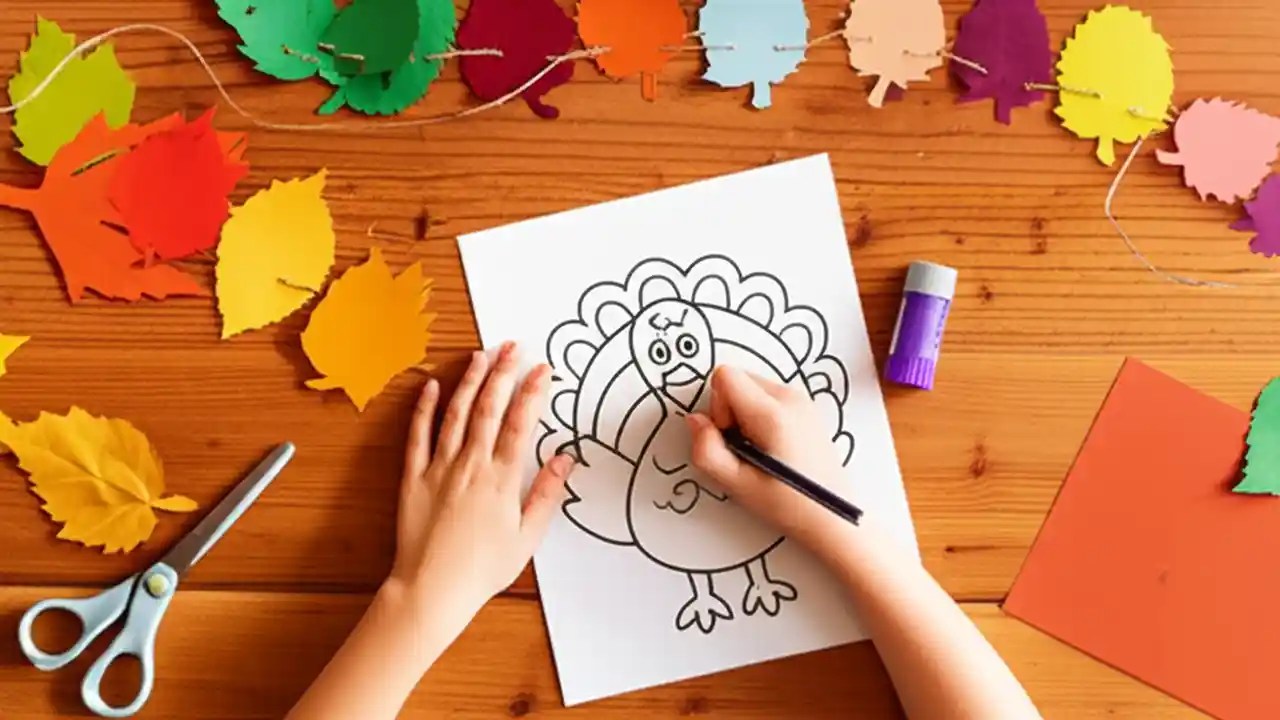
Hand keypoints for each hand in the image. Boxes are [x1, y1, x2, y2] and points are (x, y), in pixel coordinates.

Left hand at [388, 342, 574, 625]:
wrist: (431, 589)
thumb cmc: (482, 569)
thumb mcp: (527, 537)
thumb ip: (545, 494)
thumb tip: (564, 459)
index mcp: (501, 479)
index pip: (521, 423)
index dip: (533, 391)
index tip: (542, 369)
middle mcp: (470, 465)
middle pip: (488, 408)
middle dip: (503, 372)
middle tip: (513, 346)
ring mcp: (439, 468)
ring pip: (455, 413)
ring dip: (469, 381)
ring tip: (480, 355)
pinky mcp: (413, 478)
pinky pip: (418, 436)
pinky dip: (424, 408)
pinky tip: (431, 386)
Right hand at [685, 365, 852, 557]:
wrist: (835, 515)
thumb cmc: (791, 504)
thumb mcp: (739, 485)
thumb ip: (707, 451)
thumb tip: (695, 421)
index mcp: (773, 414)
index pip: (725, 376)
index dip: (716, 407)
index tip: (730, 437)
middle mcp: (790, 398)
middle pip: (737, 378)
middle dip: (729, 410)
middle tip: (745, 448)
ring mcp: (801, 400)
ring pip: (750, 386)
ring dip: (743, 414)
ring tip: (760, 450)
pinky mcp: (805, 406)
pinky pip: (766, 396)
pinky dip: (759, 415)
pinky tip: (771, 446)